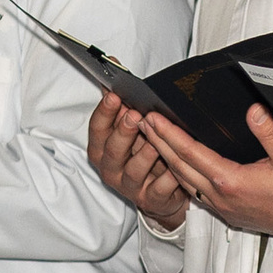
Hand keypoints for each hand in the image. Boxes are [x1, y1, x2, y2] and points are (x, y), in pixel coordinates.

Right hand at [87, 94, 187, 230]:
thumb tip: (113, 73)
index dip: (105, 113)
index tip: (114, 96)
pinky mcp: (151, 199)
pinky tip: (175, 167)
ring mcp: (130, 187)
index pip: (98, 130)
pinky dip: (168, 178)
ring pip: (134, 171)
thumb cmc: (143, 156)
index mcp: (102, 150)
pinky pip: (159, 188)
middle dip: (123, 132)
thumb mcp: (130, 131)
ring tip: (155, 141)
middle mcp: (111, 169)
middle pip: (112, 151)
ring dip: (144, 154)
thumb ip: (121, 106)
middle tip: (134, 115)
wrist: (161, 192)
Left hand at [141, 104, 272, 260]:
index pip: (190, 153)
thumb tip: (253, 110)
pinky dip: (182, 176)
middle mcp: (221, 197)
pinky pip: (196, 193)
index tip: (152, 118)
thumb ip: (271, 132)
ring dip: (167, 160)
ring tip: (153, 141)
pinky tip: (180, 168)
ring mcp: (223, 208)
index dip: (168, 134)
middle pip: (179, 167)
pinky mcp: (230, 213)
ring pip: (184, 182)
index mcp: (231, 181)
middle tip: (141, 123)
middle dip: (157, 144)